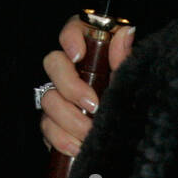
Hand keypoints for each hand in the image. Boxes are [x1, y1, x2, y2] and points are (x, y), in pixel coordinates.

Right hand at [39, 14, 134, 156]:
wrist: (129, 147)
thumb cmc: (131, 106)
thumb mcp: (130, 84)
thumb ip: (124, 59)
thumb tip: (126, 32)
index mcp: (93, 54)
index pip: (74, 30)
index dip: (70, 37)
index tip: (78, 55)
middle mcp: (72, 71)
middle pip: (53, 63)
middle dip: (70, 85)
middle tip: (92, 104)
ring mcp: (60, 97)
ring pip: (48, 98)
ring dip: (69, 118)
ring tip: (89, 131)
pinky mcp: (54, 123)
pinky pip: (46, 126)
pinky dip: (61, 138)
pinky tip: (78, 145)